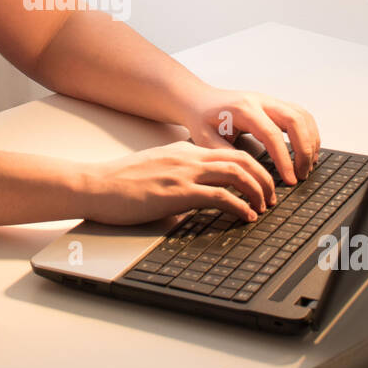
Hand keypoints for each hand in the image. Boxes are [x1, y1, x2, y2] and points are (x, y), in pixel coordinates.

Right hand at [77, 140, 275, 225]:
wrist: (94, 185)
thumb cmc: (118, 184)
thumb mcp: (155, 171)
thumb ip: (178, 178)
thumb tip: (196, 197)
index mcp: (183, 150)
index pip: (229, 151)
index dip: (253, 166)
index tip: (262, 183)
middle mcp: (188, 157)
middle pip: (242, 158)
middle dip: (264, 177)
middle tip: (272, 196)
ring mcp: (184, 173)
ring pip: (238, 173)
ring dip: (258, 191)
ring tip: (264, 208)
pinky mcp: (178, 193)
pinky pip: (221, 196)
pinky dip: (241, 206)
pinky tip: (247, 217)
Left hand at [177, 85, 320, 184]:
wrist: (200, 101)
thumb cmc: (202, 121)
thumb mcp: (206, 141)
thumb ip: (228, 156)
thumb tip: (252, 176)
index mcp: (243, 109)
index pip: (271, 135)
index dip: (284, 159)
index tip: (290, 179)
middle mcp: (260, 100)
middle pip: (295, 120)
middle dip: (304, 150)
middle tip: (302, 174)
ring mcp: (270, 100)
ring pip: (302, 116)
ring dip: (310, 141)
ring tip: (307, 166)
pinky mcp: (275, 104)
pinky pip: (301, 115)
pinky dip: (309, 133)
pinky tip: (307, 151)